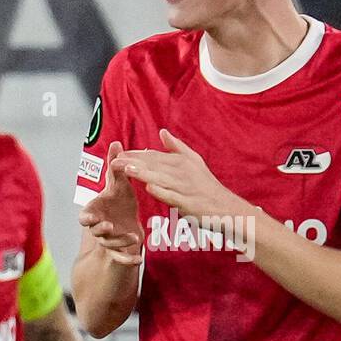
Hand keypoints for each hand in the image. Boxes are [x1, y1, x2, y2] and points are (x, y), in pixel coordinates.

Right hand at [79, 141, 143, 265]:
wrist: (127, 222)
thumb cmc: (119, 202)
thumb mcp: (118, 184)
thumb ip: (115, 166)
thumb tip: (116, 143)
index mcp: (96, 212)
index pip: (85, 217)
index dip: (86, 217)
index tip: (89, 217)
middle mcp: (100, 227)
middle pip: (96, 232)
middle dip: (100, 230)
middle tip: (108, 226)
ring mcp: (109, 241)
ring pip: (111, 245)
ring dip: (120, 242)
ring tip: (133, 237)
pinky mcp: (120, 251)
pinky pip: (122, 258)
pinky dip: (129, 260)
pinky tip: (140, 260)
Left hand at [115, 129, 246, 222]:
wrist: (226, 207)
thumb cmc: (207, 186)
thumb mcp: (195, 161)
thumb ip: (177, 146)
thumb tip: (163, 132)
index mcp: (181, 161)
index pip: (153, 156)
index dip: (135, 154)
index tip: (119, 154)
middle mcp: (182, 172)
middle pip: (153, 165)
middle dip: (133, 161)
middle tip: (114, 160)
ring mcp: (185, 187)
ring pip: (160, 178)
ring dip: (142, 173)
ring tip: (126, 169)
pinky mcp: (188, 203)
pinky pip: (172, 196)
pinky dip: (161, 191)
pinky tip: (148, 187)